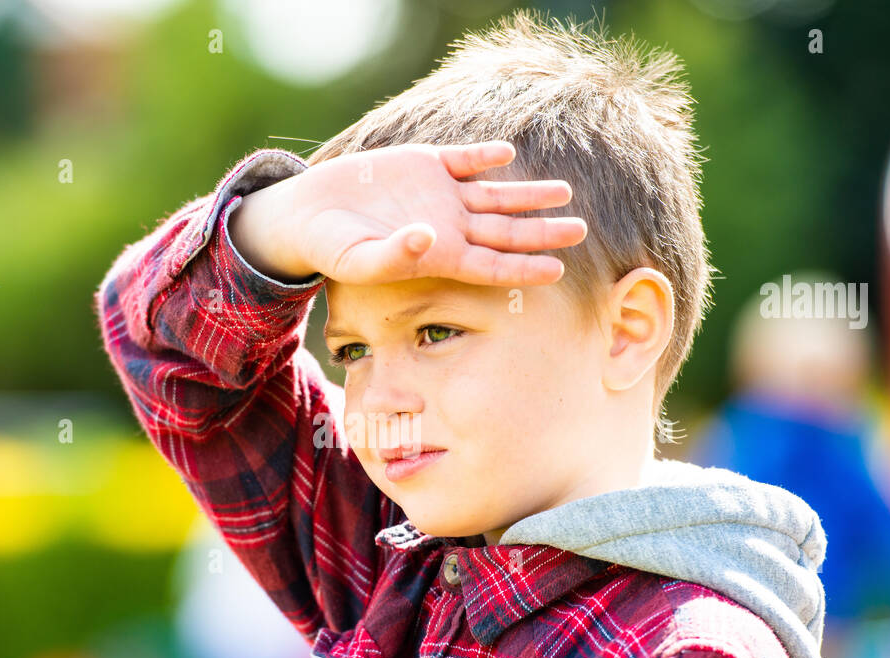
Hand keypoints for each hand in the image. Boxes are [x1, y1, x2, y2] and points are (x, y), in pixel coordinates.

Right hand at [235, 141, 586, 286]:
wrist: (308, 215)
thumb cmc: (332, 249)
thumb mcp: (358, 259)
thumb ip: (393, 255)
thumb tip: (427, 237)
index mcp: (438, 256)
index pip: (492, 265)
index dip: (524, 268)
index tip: (557, 271)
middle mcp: (447, 225)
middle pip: (505, 230)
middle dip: (543, 231)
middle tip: (581, 231)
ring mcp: (438, 194)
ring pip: (494, 194)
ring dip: (528, 194)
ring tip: (564, 192)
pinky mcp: (424, 163)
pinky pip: (463, 159)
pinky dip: (483, 155)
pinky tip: (506, 154)